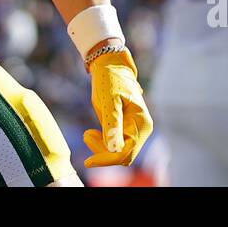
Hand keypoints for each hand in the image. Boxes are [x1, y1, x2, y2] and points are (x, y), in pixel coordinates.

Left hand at [84, 47, 152, 167]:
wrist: (110, 65)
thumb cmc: (109, 79)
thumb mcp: (108, 100)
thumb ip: (112, 123)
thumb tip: (114, 149)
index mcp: (142, 124)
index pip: (126, 152)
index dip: (107, 159)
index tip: (88, 161)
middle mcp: (141, 129)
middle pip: (123, 154)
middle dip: (103, 152)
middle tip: (86, 135)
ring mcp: (134, 129)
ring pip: (118, 151)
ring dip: (101, 147)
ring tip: (86, 133)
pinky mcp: (126, 128)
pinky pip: (115, 144)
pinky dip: (102, 143)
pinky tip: (91, 132)